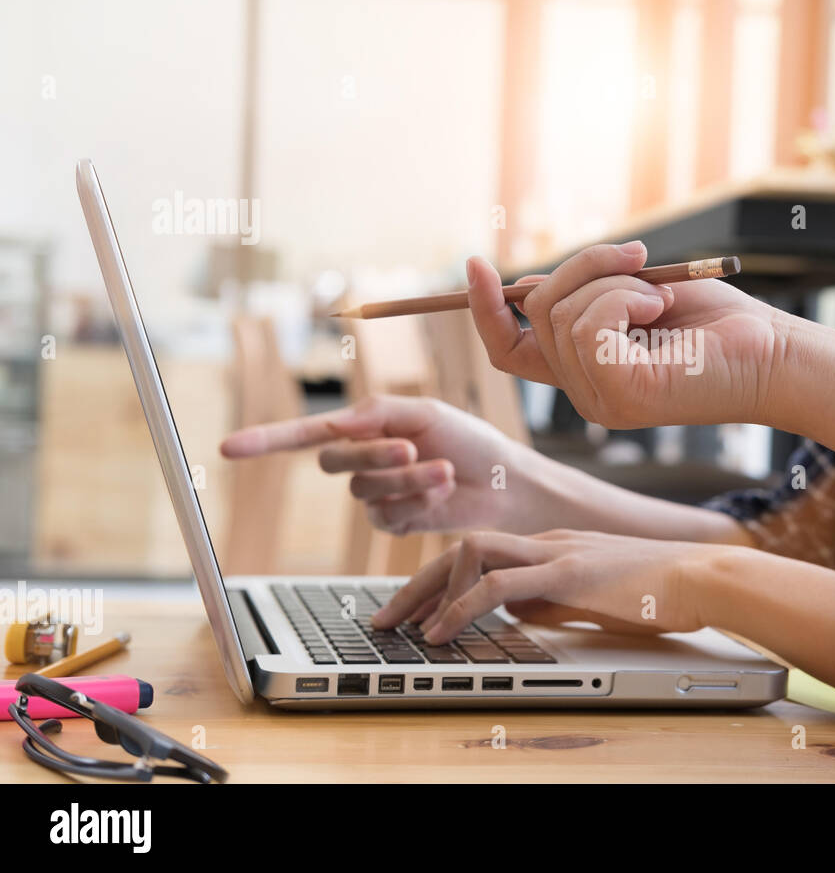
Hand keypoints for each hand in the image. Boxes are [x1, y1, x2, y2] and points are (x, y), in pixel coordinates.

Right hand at [220, 395, 524, 535]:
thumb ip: (379, 414)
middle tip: (413, 449)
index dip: (265, 440)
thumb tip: (336, 424)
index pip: (304, 434)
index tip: (229, 448)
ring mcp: (375, 493)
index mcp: (365, 426)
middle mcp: (363, 460)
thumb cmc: (470, 439)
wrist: (504, 481)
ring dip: (408, 479)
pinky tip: (442, 492)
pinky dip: (416, 501)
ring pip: (364, 489)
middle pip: (334, 460)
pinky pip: (385, 514)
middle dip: (375, 455)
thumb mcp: (427, 413)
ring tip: (446, 470)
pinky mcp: (393, 521)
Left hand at [370, 528, 728, 642]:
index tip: (408, 614)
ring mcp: (556, 550)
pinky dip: (463, 607)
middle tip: (382, 622)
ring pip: (471, 551)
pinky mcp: (569, 570)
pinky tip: (444, 631)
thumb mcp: (587, 599)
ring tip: (407, 629)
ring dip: (432, 591)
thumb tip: (509, 620)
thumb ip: (547, 601)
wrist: (703, 578)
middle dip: (414, 585)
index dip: (435, 583)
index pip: (476, 552)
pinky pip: (501, 583)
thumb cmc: (656, 593)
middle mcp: (545, 539)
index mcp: (549, 544)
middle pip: (460, 546)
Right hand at [466, 241, 790, 428]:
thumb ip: (588, 292)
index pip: (510, 349)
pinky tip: (660, 308)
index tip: (474, 262)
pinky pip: (587, 326)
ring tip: (660, 294)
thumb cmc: (720, 325)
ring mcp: (598, 399)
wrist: (777, 355)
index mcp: (586, 372)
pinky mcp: (619, 394)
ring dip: (613, 281)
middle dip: (583, 266)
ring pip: (562, 313)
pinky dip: (623, 299)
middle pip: (536, 311)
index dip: (484, 308)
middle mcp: (584, 393)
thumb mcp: (640, 293)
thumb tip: (529, 283)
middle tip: (639, 258)